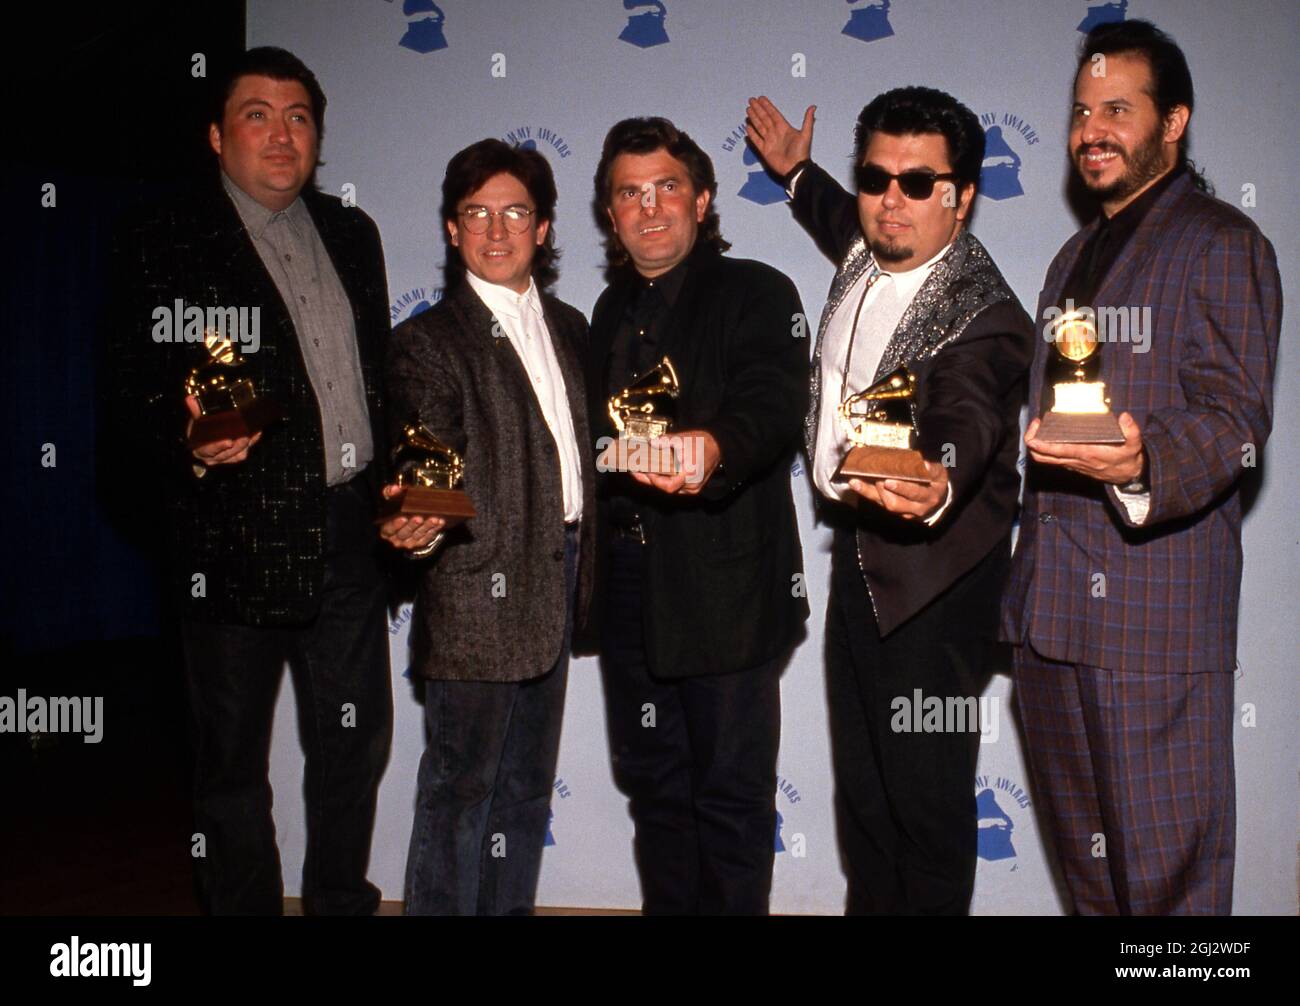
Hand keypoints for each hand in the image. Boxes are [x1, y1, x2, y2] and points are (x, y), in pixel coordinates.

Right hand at [186, 394, 260, 465]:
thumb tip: (190, 399)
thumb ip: (195, 410)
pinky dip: (252, 442)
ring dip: (246, 444)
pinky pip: (246, 451)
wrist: (205, 437)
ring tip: (251, 433)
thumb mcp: (197, 420)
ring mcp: (224, 458)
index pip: (209, 451)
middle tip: (245, 435)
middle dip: (238, 445)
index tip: (228, 441)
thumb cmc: (200, 430)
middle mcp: (212, 457)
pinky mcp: (235, 456)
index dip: (218, 446)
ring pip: (238, 455)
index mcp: (200, 449)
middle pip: (227, 454)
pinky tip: (256, 433)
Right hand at [377, 484, 446, 548]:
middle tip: (419, 518)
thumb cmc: (397, 509)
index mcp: (386, 529)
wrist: (407, 518)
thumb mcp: (391, 500)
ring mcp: (409, 542)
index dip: (396, 525)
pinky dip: (434, 529)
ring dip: (426, 527)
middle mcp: (396, 538)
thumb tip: (395, 489)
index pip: (389, 529)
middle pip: (404, 534)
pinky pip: (427, 537)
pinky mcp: (420, 542)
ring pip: (417, 536)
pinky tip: (439, 522)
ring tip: (433, 519)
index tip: (403, 518)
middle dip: (412, 525)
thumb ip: (390, 493)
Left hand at [630, 430, 721, 495]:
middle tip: (635, 471)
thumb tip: (651, 443)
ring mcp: (692, 488)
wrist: (717, 446)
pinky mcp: (692, 487)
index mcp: (690, 474)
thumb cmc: (702, 443)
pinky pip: (675, 486)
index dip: (654, 481)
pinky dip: (664, 480)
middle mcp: (692, 485)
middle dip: (649, 480)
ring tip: (640, 471)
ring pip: (669, 488)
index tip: (643, 471)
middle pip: (666, 488)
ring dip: (655, 480)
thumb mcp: (683, 439)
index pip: (668, 486)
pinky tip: (654, 473)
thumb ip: (666, 441)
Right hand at [745, 96, 814, 178]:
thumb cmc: (801, 152)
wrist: (795, 168)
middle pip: (764, 118)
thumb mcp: (806, 134)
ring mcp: (769, 141)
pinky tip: (748, 127)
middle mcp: (775, 133)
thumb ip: (808, 120)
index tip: (761, 99)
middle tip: (751, 100)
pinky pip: (756, 140)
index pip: (773, 114)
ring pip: (759, 126)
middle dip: (758, 109)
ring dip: (754, 118)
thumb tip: (813, 107)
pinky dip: (752, 133)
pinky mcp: (764, 150)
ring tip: (748, 110)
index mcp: (784, 128)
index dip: (767, 106)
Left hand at [847, 459, 949, 520]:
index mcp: (929, 496)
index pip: (916, 493)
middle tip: (876, 477)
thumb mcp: (939, 474)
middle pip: (895, 503)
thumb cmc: (935, 482)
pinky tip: (855, 483)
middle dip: (882, 491)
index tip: (889, 481)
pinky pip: (878, 503)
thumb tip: (924, 465)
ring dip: (870, 492)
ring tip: (856, 481)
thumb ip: (933, 470)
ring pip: (884, 505)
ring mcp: (904, 512)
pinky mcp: (895, 511)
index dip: (902, 488)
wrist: (936, 499)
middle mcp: (917, 508)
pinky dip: (866, 492)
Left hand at [1024, 411, 1144, 483]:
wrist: (1128, 476)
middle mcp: (1075, 460)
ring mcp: (1072, 464)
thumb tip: (1125, 417)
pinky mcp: (1073, 464)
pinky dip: (1046, 449)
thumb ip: (1132, 431)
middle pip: (1042, 457)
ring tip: (1039, 427)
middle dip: (1032, 441)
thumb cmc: (1128, 459)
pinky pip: (1053, 459)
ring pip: (1045, 459)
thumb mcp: (1134, 445)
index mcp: (1086, 454)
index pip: (1055, 450)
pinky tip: (1049, 435)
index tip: (1037, 425)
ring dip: (1037, 445)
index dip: (1040, 441)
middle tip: (1036, 424)